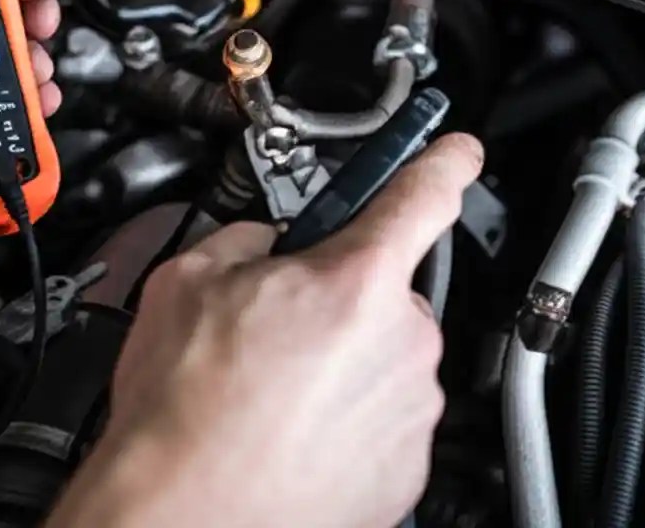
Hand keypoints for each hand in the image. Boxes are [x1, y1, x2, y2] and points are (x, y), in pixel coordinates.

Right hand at [47, 134, 485, 527]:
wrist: (190, 519)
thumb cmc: (186, 417)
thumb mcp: (188, 282)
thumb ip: (247, 240)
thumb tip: (262, 243)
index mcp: (358, 281)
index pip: (425, 194)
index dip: (445, 162)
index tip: (458, 154)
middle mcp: (403, 343)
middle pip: (385, 291)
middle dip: (340, 298)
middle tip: (276, 327)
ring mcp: (410, 410)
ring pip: (384, 357)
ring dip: (340, 362)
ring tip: (271, 392)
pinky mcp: (405, 467)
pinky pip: (384, 416)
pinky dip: (346, 417)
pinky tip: (289, 430)